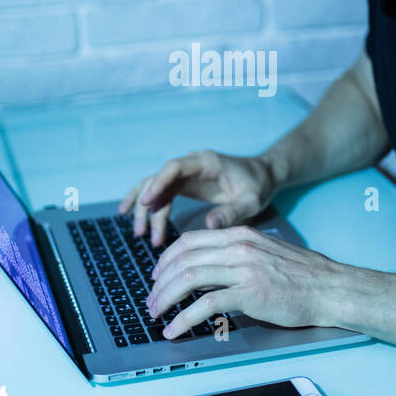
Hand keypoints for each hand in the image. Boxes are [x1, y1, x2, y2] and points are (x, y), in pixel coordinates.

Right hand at [117, 149, 275, 245]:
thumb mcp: (251, 201)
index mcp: (207, 162)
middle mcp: (192, 164)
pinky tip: (131, 215)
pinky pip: (159, 190)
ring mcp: (186, 172)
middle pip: (159, 179)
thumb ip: (232, 212)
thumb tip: (209, 225)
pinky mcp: (184, 182)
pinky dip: (146, 202)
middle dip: (147, 205)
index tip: (145, 203)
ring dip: (144, 208)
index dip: (157, 184)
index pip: (174, 168)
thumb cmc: (258, 186)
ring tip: (140, 233)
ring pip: (154, 185)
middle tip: (143, 233)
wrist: (263, 175)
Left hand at [144, 225, 350, 338]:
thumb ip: (238, 254)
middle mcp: (238, 247)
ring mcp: (243, 269)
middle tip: (151, 300)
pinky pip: (205, 305)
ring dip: (165, 299)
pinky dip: (184, 319)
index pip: (189, 240)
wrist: (331, 288)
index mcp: (240, 235)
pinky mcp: (250, 293)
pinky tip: (175, 330)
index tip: (157, 275)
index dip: (166, 258)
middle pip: (183, 259)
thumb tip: (212, 267)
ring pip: (188, 279)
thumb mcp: (266, 251)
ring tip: (155, 314)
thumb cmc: (303, 275)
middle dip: (159, 282)